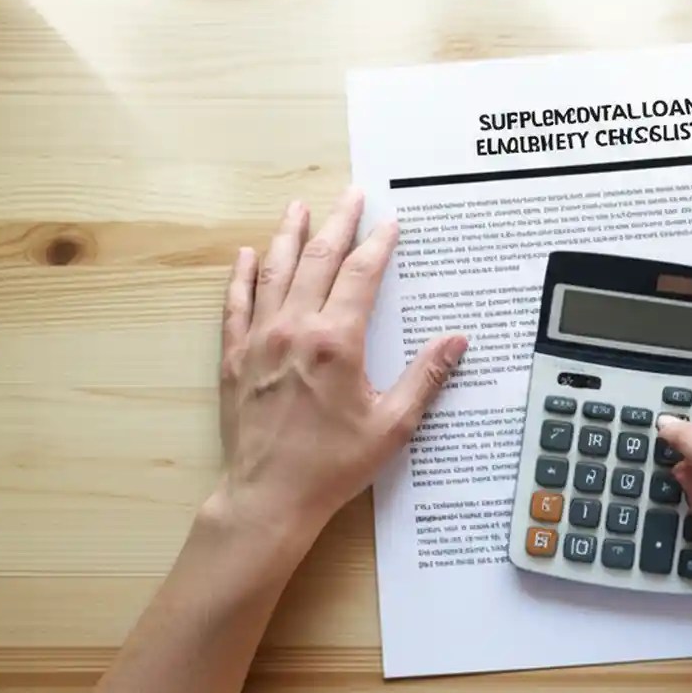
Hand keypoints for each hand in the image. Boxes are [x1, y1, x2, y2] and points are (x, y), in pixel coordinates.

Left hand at [215, 188, 467, 530]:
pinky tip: (246, 256)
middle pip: (318, 259)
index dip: (378, 244)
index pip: (361, 275)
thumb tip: (457, 341)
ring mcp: (259, 340)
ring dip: (288, 235)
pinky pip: (235, 304)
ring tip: (299, 208)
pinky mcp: (234, 358)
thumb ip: (426, 377)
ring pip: (274, 272)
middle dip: (338, 223)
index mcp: (336, 341)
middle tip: (351, 196)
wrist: (269, 497)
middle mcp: (294, 329)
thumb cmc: (332, 465)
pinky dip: (242, 276)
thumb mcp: (392, 425)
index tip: (389, 223)